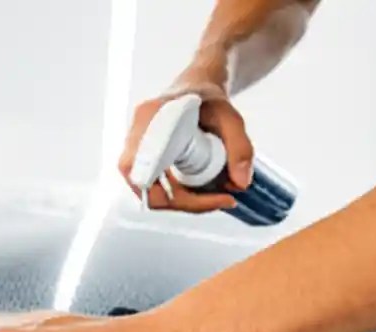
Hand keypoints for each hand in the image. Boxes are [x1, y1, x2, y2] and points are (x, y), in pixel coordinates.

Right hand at [118, 82, 254, 212]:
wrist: (197, 86)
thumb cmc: (209, 97)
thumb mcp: (231, 118)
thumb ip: (240, 148)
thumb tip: (240, 184)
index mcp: (149, 119)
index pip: (146, 169)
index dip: (172, 192)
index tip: (210, 196)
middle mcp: (135, 137)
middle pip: (145, 187)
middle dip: (184, 202)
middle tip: (223, 200)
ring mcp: (135, 151)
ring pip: (149, 192)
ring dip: (184, 201)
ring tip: (218, 196)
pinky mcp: (142, 161)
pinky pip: (155, 188)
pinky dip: (180, 195)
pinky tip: (204, 192)